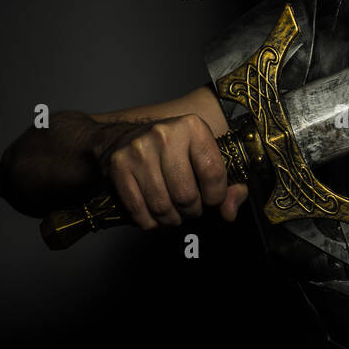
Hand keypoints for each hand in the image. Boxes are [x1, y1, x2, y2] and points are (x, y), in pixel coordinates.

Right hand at [97, 115, 248, 229]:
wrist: (126, 135)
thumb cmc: (175, 150)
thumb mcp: (207, 155)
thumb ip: (230, 184)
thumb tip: (229, 213)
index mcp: (193, 127)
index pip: (212, 173)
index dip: (216, 196)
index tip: (213, 201)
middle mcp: (164, 135)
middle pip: (185, 194)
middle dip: (192, 211)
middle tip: (191, 209)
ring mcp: (139, 150)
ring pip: (161, 206)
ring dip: (171, 219)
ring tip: (175, 214)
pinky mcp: (119, 166)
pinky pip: (137, 209)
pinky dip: (149, 221)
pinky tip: (155, 217)